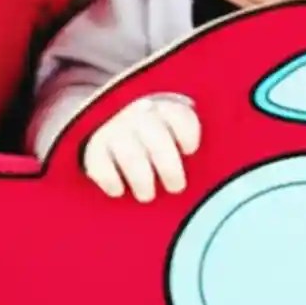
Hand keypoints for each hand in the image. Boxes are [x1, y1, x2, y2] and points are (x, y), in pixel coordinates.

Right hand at [83, 93, 199, 201]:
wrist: (103, 123)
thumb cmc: (151, 136)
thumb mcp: (170, 127)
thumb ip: (186, 140)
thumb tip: (213, 166)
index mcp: (163, 108)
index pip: (180, 116)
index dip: (188, 134)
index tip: (189, 151)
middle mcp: (138, 115)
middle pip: (157, 140)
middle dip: (170, 168)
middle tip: (175, 186)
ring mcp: (114, 129)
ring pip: (131, 157)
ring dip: (142, 180)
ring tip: (146, 195)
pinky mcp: (92, 148)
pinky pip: (101, 167)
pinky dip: (111, 181)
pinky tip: (118, 190)